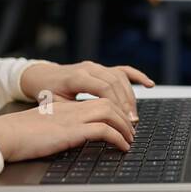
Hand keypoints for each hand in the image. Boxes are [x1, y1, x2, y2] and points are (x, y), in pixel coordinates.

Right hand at [0, 98, 135, 159]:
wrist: (3, 135)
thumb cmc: (17, 136)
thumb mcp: (43, 128)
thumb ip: (58, 128)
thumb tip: (70, 139)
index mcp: (64, 106)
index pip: (98, 100)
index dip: (115, 109)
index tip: (122, 122)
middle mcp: (71, 108)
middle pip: (109, 102)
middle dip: (125, 116)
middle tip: (132, 131)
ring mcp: (72, 118)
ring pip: (111, 112)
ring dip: (125, 126)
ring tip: (130, 140)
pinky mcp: (71, 131)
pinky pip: (104, 130)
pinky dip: (118, 138)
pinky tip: (122, 147)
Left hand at [19, 60, 153, 122]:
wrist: (41, 77)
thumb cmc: (46, 93)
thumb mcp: (56, 105)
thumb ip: (75, 111)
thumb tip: (94, 124)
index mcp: (76, 77)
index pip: (104, 88)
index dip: (116, 105)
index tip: (123, 121)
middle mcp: (88, 68)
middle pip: (115, 83)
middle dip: (126, 104)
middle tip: (132, 123)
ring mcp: (96, 66)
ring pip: (120, 78)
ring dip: (130, 97)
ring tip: (134, 115)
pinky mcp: (100, 68)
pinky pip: (122, 70)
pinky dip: (137, 77)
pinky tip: (149, 85)